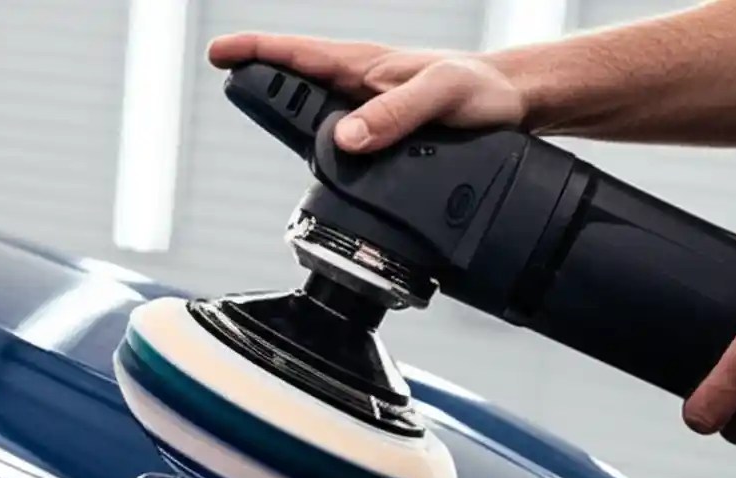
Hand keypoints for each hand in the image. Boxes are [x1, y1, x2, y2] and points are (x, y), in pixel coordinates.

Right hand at [208, 33, 525, 152]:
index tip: (219, 54)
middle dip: (259, 84)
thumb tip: (345, 138)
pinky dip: (322, 151)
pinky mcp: (381, 134)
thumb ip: (394, 114)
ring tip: (266, 122)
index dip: (255, 52)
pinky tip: (321, 167)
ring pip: (314, 117)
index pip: (297, 55)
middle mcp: (359, 86)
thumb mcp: (441, 96)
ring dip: (289, 120)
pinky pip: (340, 142)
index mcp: (364, 66)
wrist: (516, 103)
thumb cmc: (483, 90)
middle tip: (230, 85)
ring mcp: (367, 110)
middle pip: (294, 85)